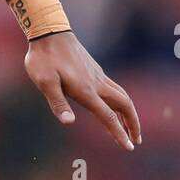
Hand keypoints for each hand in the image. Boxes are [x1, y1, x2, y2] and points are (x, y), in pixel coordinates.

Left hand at [25, 31, 140, 150]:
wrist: (49, 32)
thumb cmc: (43, 59)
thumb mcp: (44, 82)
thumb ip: (57, 102)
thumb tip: (68, 122)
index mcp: (85, 90)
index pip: (107, 116)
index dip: (119, 133)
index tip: (129, 147)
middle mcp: (96, 83)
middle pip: (124, 105)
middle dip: (133, 123)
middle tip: (136, 140)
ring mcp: (97, 75)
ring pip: (122, 96)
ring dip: (128, 113)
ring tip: (130, 128)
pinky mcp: (95, 70)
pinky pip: (114, 89)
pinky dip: (120, 102)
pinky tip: (114, 108)